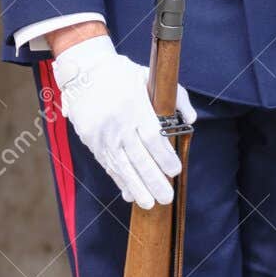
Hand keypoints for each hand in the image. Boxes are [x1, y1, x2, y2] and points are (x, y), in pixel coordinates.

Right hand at [51, 35, 195, 209]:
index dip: (164, 157)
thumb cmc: (121, 75)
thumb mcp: (149, 77)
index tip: (175, 171)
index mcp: (134, 107)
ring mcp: (103, 135)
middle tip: (166, 198)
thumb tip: (191, 120)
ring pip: (121, 166)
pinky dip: (119, 181)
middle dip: (153, 180)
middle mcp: (118, 124)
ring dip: (136, 187)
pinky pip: (108, 165)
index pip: (153, 138)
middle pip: (138, 158)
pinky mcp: (92, 142)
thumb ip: (176, 96)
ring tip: (149, 204)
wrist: (83, 72)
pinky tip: (130, 194)